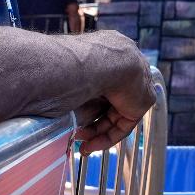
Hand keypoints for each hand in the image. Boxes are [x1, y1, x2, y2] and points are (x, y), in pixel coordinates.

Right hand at [72, 33, 155, 152]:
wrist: (98, 61)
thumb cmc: (71, 60)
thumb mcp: (68, 70)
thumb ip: (69, 81)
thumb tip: (51, 98)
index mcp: (109, 49)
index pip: (101, 81)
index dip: (85, 101)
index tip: (71, 113)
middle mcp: (126, 63)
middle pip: (109, 99)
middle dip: (92, 121)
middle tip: (76, 135)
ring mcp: (138, 80)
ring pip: (116, 113)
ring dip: (98, 132)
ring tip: (80, 145)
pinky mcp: (143, 99)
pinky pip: (125, 123)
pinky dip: (108, 137)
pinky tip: (91, 145)